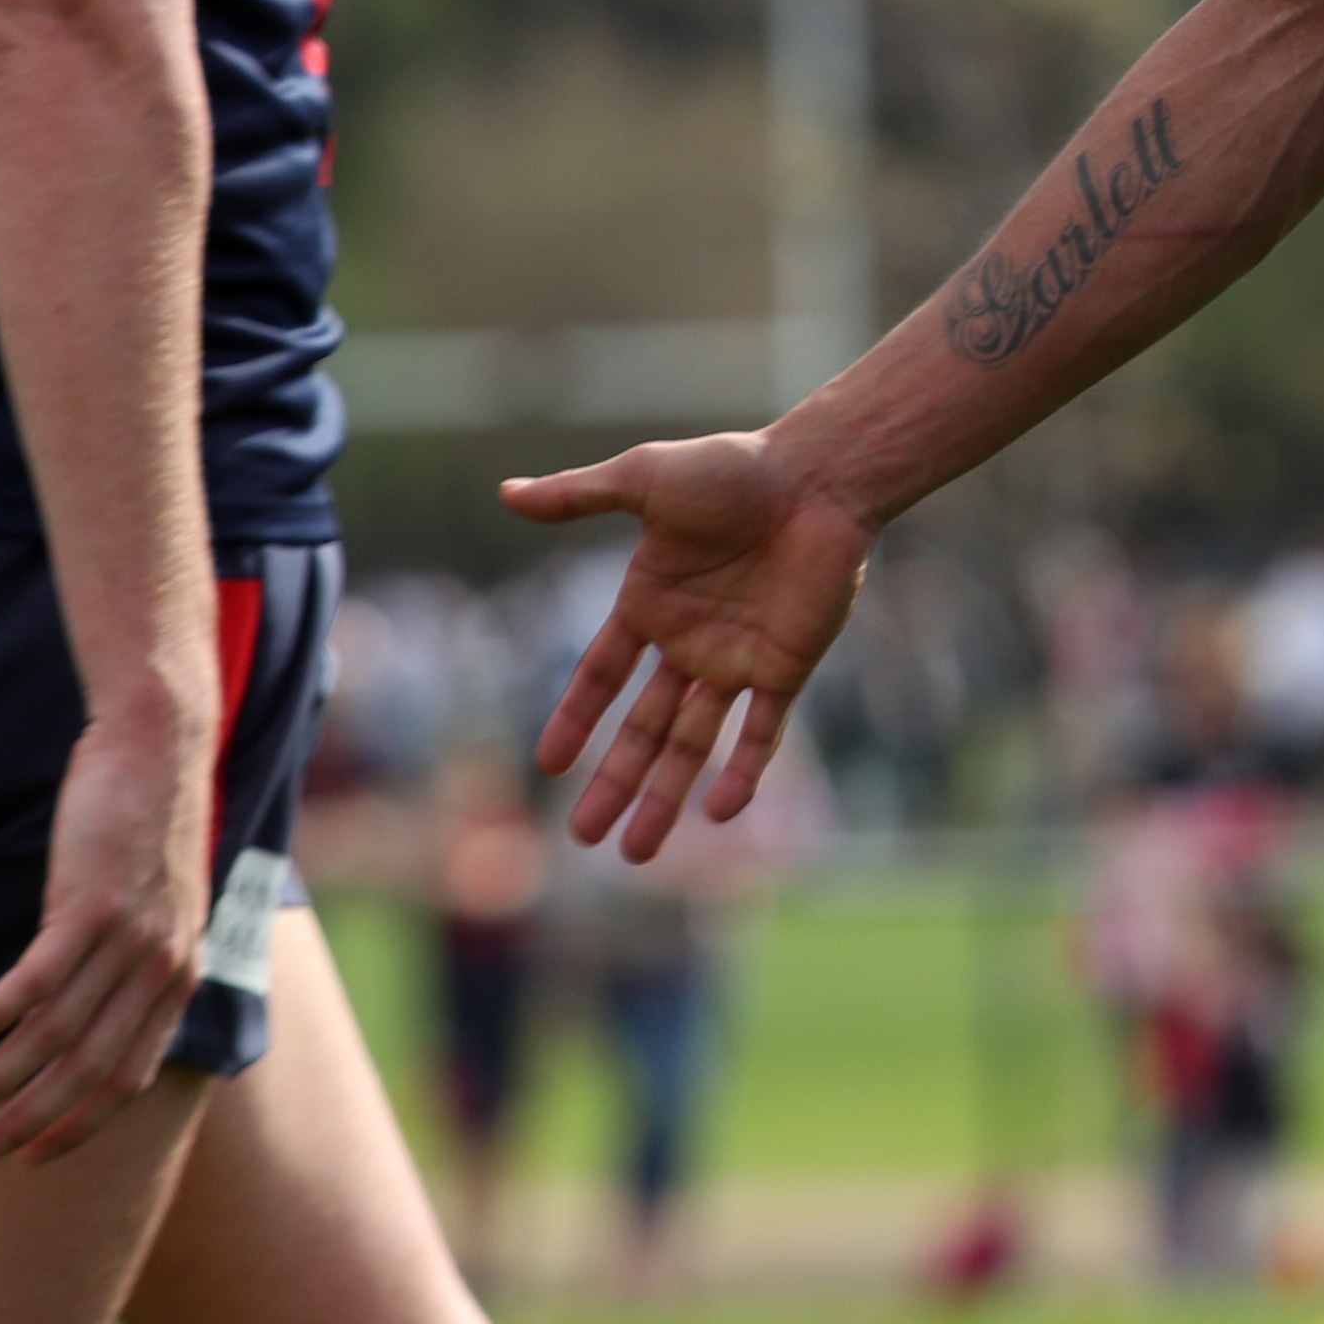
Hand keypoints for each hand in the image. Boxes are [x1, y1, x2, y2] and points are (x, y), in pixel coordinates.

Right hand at [0, 707, 212, 1161]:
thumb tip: (97, 1016)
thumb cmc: (148, 826)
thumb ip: (139, 966)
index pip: (130, 1080)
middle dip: (31, 1122)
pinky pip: (36, 982)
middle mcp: (161, 968)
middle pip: (90, 1073)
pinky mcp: (90, 903)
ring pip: (56, 1036)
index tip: (36, 1156)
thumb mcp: (163, 909)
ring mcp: (129, 938)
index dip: (81, 1126)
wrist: (159, 747)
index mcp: (180, 978)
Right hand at [503, 429, 875, 859]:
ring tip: (636, 853)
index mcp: (650, 604)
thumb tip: (506, 492)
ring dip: (665, 795)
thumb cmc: (733, 470)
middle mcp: (689, 642)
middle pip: (643, 727)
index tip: (549, 765)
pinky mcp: (787, 666)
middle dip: (614, 782)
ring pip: (692, 743)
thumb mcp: (645, 479)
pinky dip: (742, 772)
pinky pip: (761, 732)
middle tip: (584, 838)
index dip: (576, 719)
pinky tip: (718, 811)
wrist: (817, 477)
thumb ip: (579, 495)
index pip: (601, 675)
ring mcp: (738, 659)